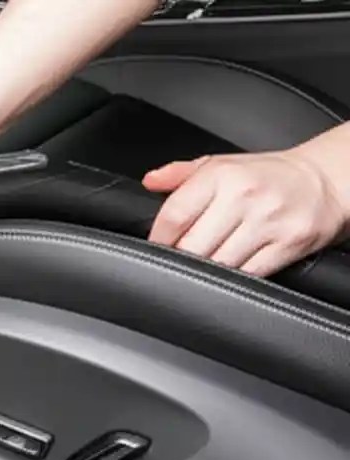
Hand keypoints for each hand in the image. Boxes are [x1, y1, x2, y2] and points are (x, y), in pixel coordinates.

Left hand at [144, 149, 349, 275]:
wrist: (326, 181)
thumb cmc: (268, 175)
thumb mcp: (223, 164)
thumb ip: (182, 174)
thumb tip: (150, 181)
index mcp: (222, 174)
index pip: (175, 214)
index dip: (159, 237)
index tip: (157, 245)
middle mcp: (245, 196)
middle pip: (193, 245)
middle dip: (181, 257)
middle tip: (180, 259)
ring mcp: (268, 222)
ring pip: (219, 263)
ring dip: (206, 270)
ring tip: (205, 264)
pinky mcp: (288, 244)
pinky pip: (248, 273)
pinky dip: (234, 277)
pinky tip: (230, 270)